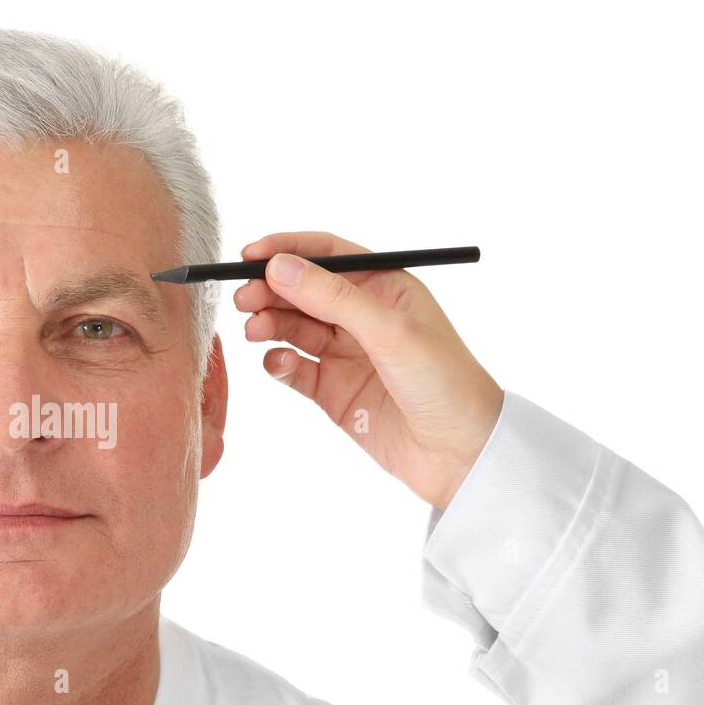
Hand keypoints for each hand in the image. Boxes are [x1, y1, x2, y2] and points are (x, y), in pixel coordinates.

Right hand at [235, 230, 504, 510]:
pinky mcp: (331, 391)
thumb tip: (280, 266)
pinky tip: (278, 365)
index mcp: (385, 287)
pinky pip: (293, 368)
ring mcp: (345, 354)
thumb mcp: (390, 331)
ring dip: (269, 325)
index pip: (328, 255)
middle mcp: (362, 316)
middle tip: (243, 299)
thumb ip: (333, 297)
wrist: (460, 454)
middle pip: (302, 291)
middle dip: (270, 291)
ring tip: (255, 331)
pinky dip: (278, 363)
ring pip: (293, 328)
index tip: (250, 255)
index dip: (288, 250)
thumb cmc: (445, 382)